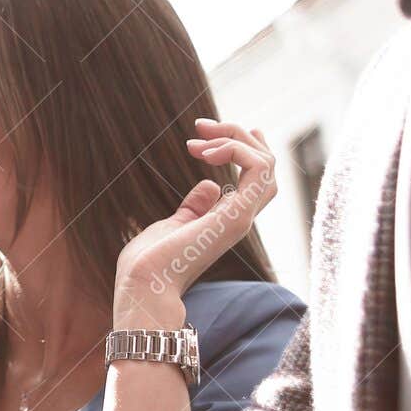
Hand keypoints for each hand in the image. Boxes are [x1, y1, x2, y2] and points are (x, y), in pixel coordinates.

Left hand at [112, 119, 278, 328]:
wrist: (143, 285)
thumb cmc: (148, 263)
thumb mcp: (173, 225)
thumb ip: (194, 207)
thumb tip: (211, 185)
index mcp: (226, 220)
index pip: (257, 180)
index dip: (248, 148)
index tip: (218, 132)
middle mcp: (240, 218)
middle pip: (265, 166)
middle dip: (237, 135)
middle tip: (200, 125)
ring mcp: (241, 217)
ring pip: (267, 163)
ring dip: (236, 138)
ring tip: (198, 140)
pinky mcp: (236, 216)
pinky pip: (259, 168)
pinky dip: (239, 149)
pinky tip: (208, 151)